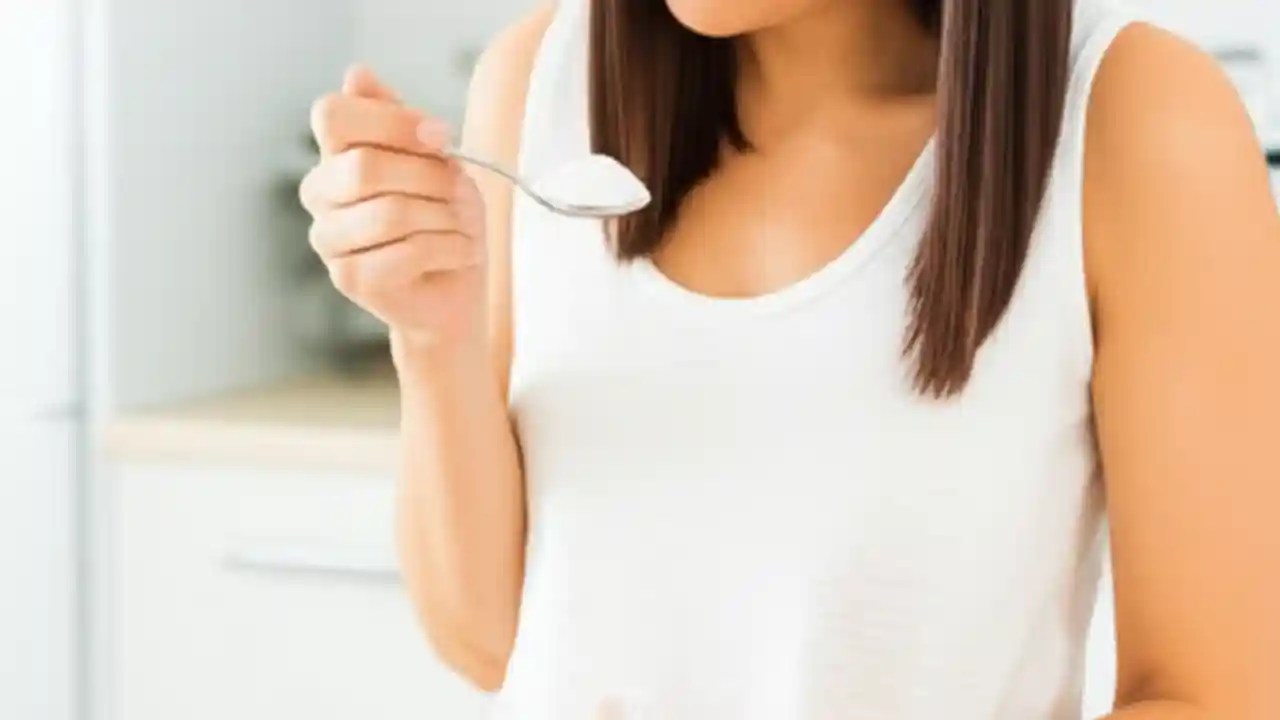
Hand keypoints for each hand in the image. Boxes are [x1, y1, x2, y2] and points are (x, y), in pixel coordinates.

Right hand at [300, 65, 487, 351]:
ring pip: (391, 213)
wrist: (453, 289)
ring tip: (465, 227)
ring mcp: (328, 238)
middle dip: (430, 177)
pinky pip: (406, 253)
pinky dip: (450, 249)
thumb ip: (400, 120)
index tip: (442, 138)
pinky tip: (462, 252)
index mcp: (334, 153)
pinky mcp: (348, 278)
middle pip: (365, 166)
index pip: (333, 115)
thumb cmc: (443, 217)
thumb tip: (357, 73)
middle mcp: (319, 193)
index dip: (392, 121)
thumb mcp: (435, 159)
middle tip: (463, 193)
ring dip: (446, 218)